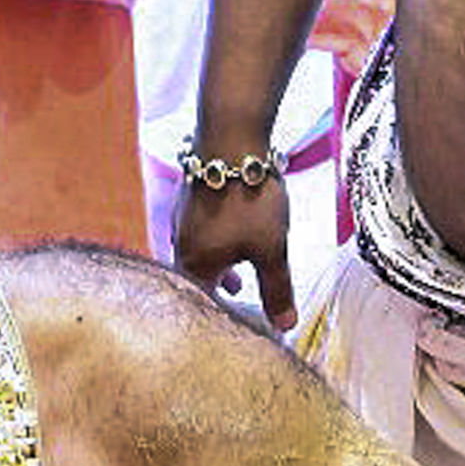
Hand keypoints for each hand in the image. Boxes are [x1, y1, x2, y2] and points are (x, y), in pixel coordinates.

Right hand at [170, 170, 296, 328]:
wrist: (230, 138)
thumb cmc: (248, 199)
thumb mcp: (272, 250)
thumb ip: (276, 290)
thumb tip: (284, 327)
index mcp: (195, 266)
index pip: (201, 305)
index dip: (220, 316)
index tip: (236, 323)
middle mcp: (180, 245)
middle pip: (195, 279)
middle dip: (217, 290)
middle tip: (235, 296)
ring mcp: (182, 219)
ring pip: (197, 252)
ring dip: (217, 264)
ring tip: (237, 269)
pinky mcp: (189, 196)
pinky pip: (200, 229)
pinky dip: (215, 240)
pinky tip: (232, 229)